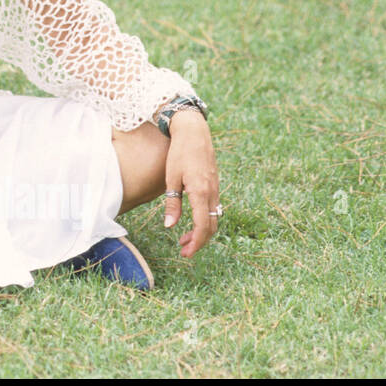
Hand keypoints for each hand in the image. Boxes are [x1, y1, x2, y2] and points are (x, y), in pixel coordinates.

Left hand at [162, 111, 220, 257]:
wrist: (194, 132)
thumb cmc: (179, 153)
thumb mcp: (171, 178)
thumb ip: (172, 204)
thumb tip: (170, 226)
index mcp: (200, 192)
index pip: (202, 226)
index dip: (195, 243)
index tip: (186, 253)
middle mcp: (212, 193)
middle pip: (211, 226)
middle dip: (198, 242)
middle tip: (183, 250)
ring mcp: (215, 189)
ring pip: (213, 218)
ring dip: (201, 232)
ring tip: (184, 238)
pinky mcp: (214, 185)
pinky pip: (214, 208)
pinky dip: (205, 220)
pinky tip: (193, 221)